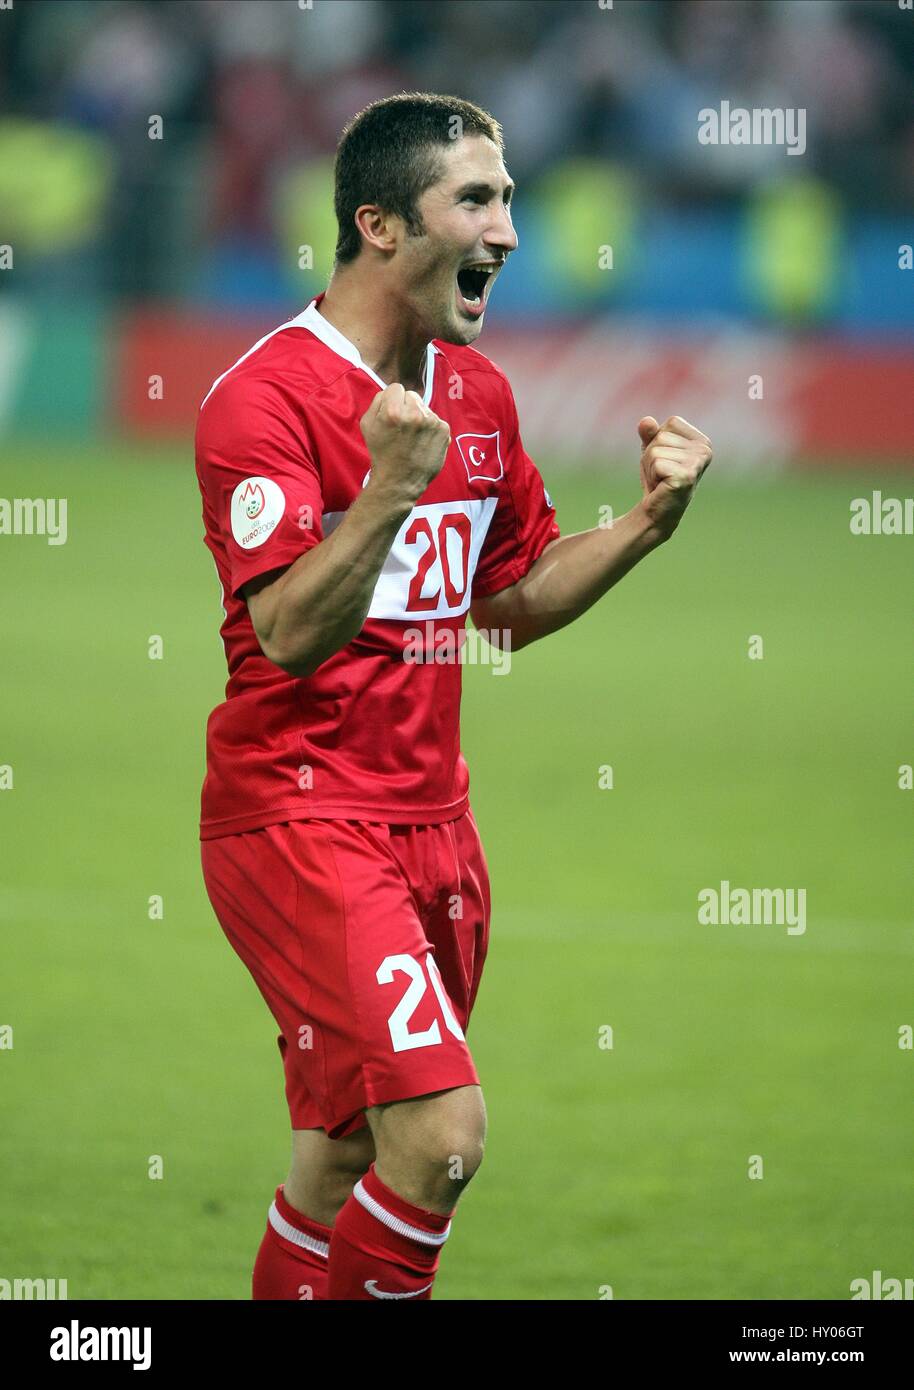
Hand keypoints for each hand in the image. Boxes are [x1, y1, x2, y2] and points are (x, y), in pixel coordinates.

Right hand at [360, 383, 450, 504]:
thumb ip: (377, 402)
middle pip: (412, 395)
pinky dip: (430, 429)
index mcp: (393, 411)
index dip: (392, 401)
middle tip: (402, 428)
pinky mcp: (444, 431)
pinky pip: (436, 420)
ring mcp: (432, 422)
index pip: (396, 388)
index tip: (392, 415)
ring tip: (413, 438)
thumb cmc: (381, 453)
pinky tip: (423, 442)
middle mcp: (415, 414)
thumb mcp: (367, 425)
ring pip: (425, 408)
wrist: (399, 481)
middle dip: (406, 407)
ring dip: (419, 418)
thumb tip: (390, 392)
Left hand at [637, 414, 711, 538]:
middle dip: (651, 455)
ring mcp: (697, 464)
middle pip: (661, 437)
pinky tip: (661, 486)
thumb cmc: (658, 478)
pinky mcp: (686, 476)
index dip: (659, 439)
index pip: (672, 422)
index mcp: (702, 441)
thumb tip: (646, 421)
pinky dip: (652, 476)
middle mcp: (705, 450)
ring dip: (650, 467)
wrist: (658, 511)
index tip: (665, 459)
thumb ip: (650, 433)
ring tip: (660, 480)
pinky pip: (656, 464)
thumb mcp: (652, 449)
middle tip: (660, 473)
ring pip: (656, 450)